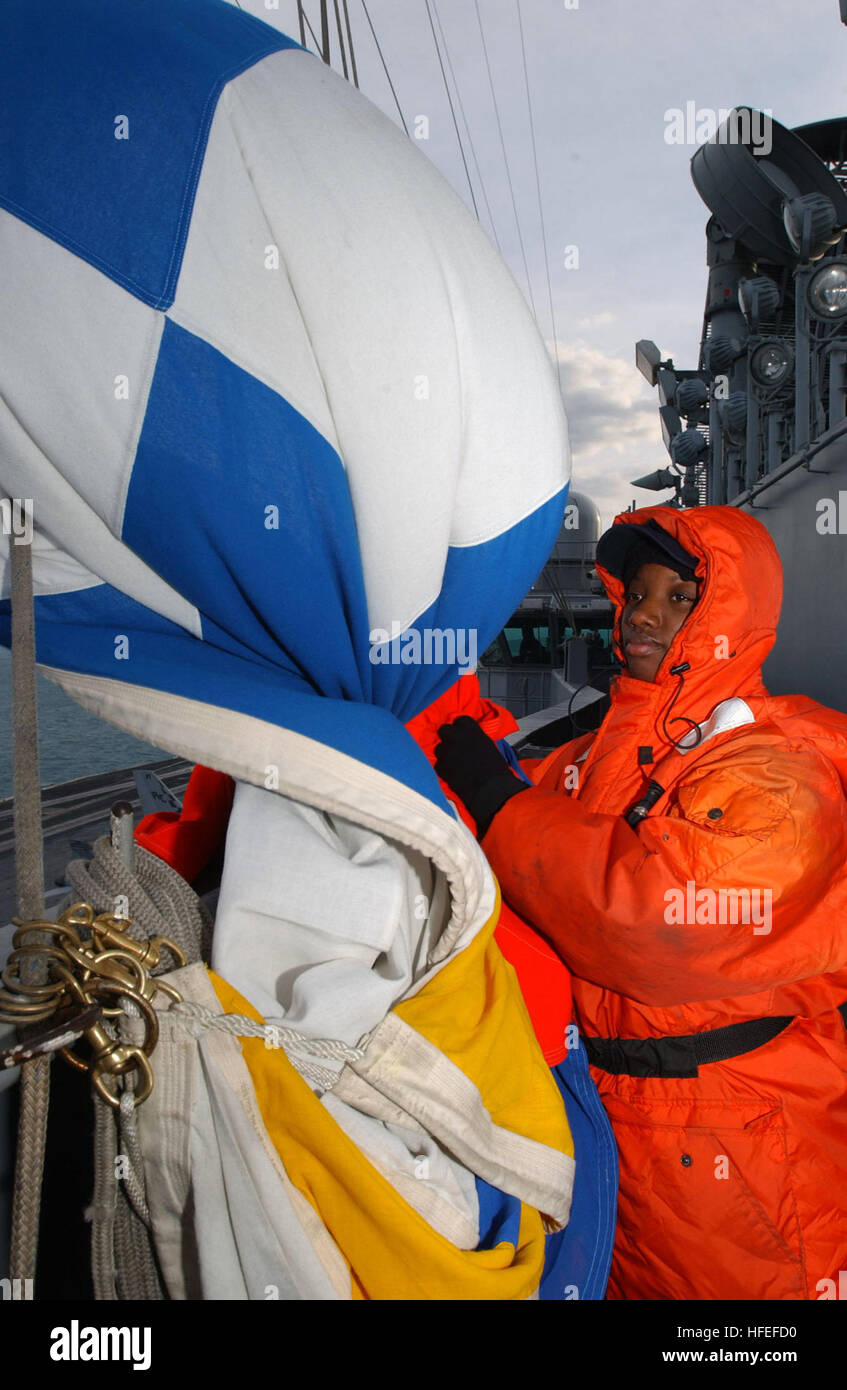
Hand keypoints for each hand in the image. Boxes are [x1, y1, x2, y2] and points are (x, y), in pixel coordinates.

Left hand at [434, 716, 527, 837]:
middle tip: (454, 746)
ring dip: (444, 754)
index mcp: (472, 729)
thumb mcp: (488, 745)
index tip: (462, 734)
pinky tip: (453, 773)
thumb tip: (469, 739)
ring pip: (439, 748)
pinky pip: (438, 764)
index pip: (459, 720)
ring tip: (454, 762)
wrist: (492, 789)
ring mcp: (447, 751)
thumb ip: (475, 738)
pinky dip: (444, 769)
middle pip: (444, 730)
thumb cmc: (496, 769)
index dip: (460, 728)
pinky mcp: (441, 767)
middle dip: (448, 737)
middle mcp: (457, 737)